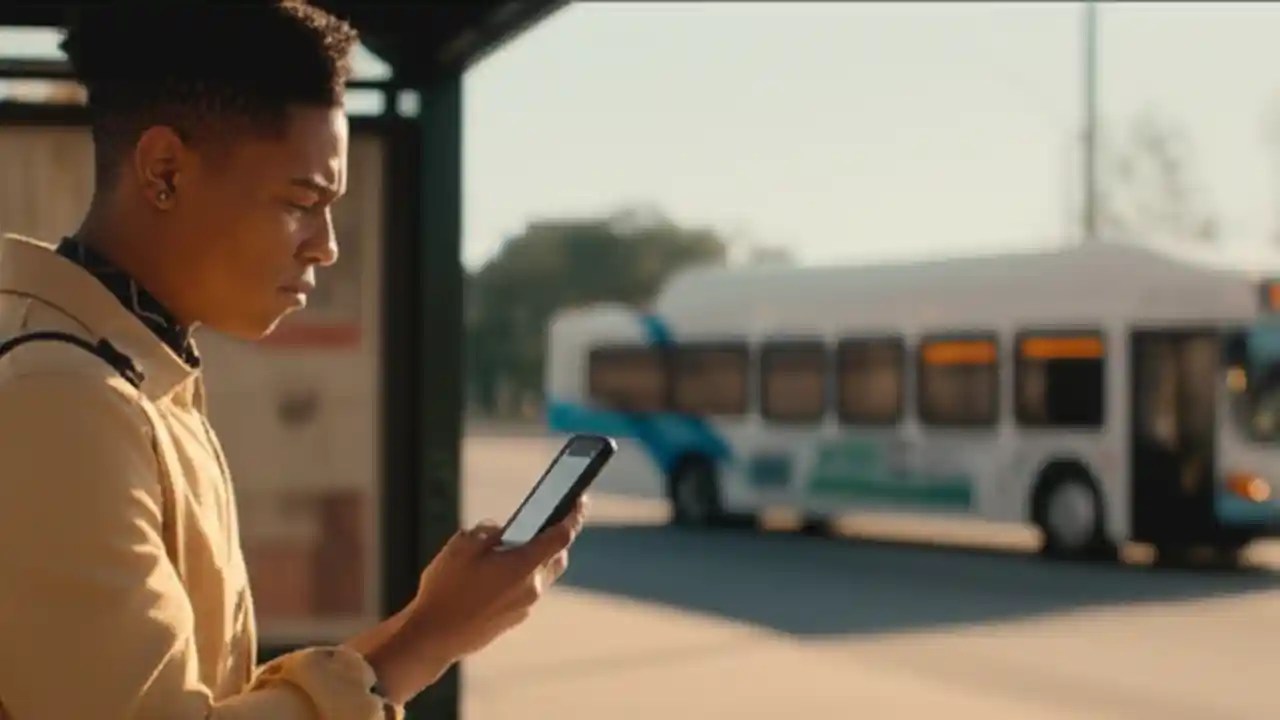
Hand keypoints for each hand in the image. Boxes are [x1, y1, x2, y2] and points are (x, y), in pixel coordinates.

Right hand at [359, 496, 588, 702]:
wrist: (434, 638)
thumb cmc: (446, 589)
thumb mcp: (462, 546)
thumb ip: (489, 530)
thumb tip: (504, 531)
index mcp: (524, 565)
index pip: (562, 535)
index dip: (573, 514)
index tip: (580, 500)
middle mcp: (532, 587)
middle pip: (556, 555)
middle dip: (553, 538)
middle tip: (540, 523)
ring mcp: (525, 606)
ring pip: (542, 575)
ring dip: (535, 559)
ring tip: (511, 548)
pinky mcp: (515, 618)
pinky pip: (526, 591)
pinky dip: (520, 578)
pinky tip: (496, 575)